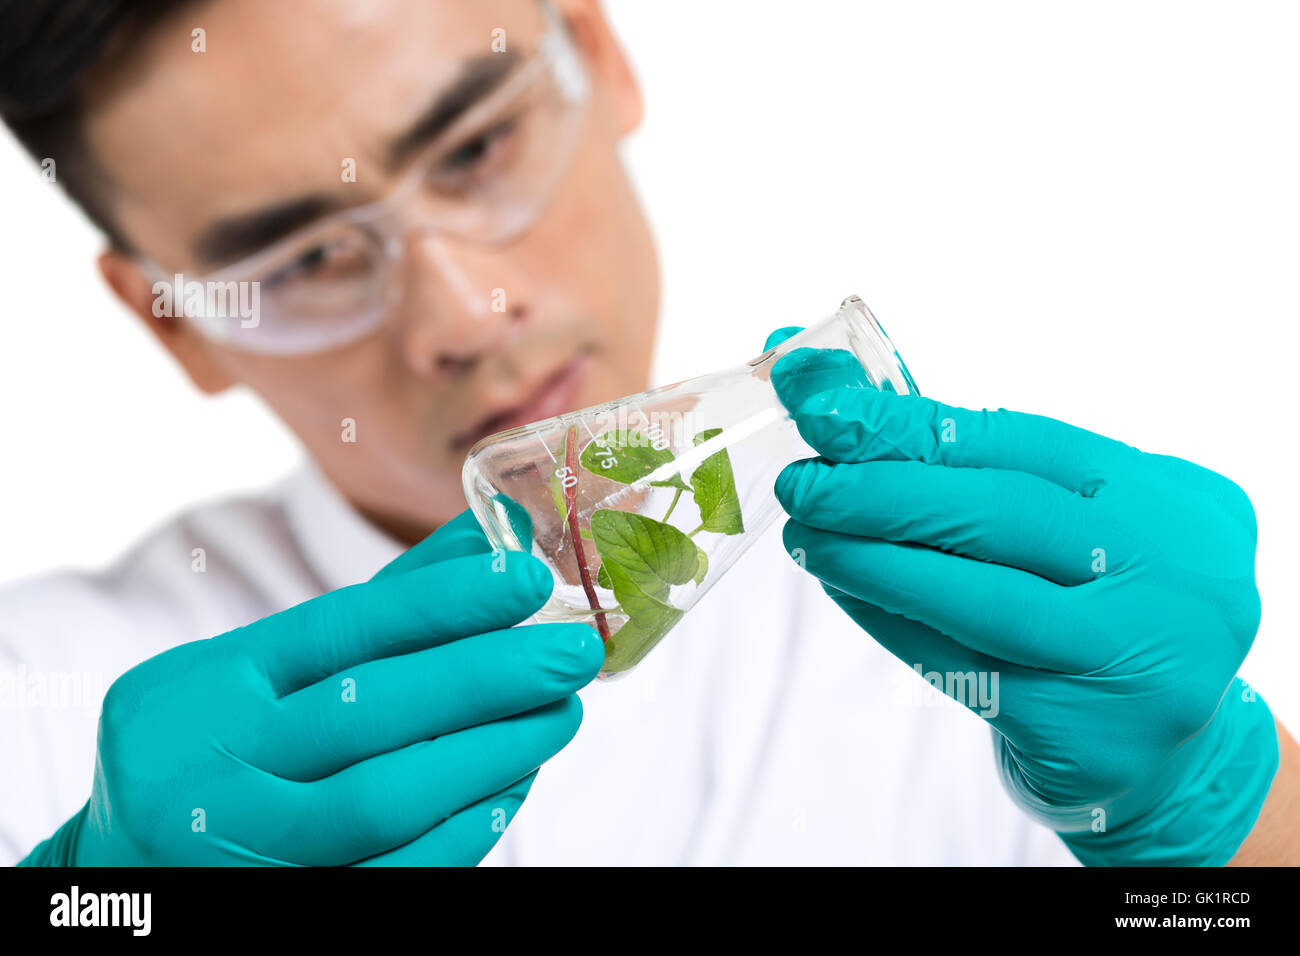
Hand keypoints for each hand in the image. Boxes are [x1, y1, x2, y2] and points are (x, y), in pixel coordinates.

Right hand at [21, 510, 601, 865]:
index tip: (529, 578)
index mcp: (210, 684)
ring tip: (561, 715)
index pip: (339, 629)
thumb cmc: (224, 743)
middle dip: (487, 677)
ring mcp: (242, 846)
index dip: (441, 602)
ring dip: (489, 753)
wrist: (129, 870)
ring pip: (383, 796)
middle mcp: (214, 764)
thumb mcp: (267, 667)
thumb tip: (493, 527)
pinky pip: (392, 870)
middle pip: (367, 710)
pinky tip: (515, 787)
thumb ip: (384, 605)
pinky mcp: (285, 902)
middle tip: (574, 653)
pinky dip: (463, 828)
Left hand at [763, 328, 1279, 865]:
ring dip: (874, 560)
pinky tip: (843, 590)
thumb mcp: (1067, 520)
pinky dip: (892, 621)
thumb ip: (958, 453)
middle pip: (1005, 512)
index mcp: (1175, 498)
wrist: (1167, 750)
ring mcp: (1140, 658)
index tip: (820, 403)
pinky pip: (964, 667)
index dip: (912, 421)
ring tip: (806, 536)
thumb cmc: (1097, 607)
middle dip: (883, 489)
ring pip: (982, 596)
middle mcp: (1176, 573)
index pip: (1024, 441)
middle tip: (801, 480)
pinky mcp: (1089, 732)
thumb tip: (825, 384)